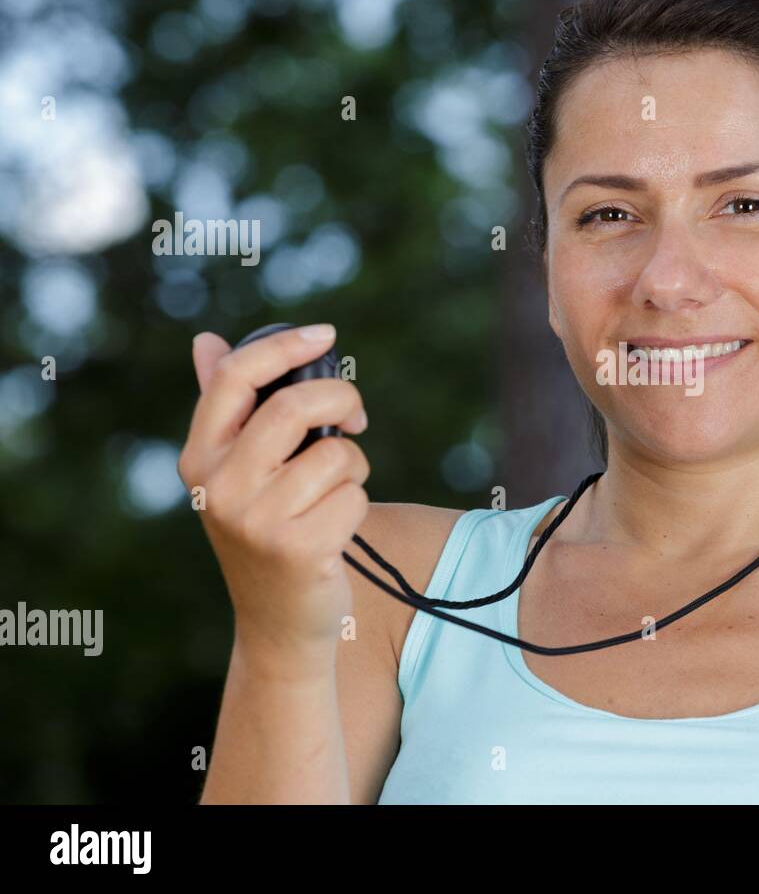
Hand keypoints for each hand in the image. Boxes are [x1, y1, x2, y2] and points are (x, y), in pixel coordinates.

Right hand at [177, 324, 369, 669]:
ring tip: (335, 493)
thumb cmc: (268, 532)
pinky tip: (336, 531)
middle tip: (356, 417)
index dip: (285, 346)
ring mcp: (256, 520)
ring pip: (335, 454)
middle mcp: (220, 486)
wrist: (279, 623)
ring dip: (353, 467)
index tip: (327, 334)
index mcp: (200, 458)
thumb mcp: (239, 472)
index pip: (236, 378)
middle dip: (342, 399)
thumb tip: (207, 341)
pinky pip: (354, 496)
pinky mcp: (298, 548)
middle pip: (295, 406)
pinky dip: (357, 506)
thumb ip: (228, 409)